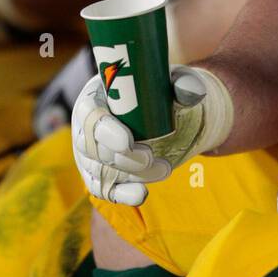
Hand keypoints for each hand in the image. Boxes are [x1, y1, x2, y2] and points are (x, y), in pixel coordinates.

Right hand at [72, 65, 232, 205]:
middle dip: (123, 158)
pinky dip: (122, 194)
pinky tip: (141, 194)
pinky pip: (104, 190)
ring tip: (164, 168)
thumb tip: (191, 91)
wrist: (162, 114)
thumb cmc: (157, 91)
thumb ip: (183, 83)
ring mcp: (89, 154)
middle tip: (151, 157)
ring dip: (131, 174)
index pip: (88, 114)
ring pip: (100, 171)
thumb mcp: (170, 82)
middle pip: (92, 148)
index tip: (128, 141)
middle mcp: (85, 126)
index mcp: (95, 96)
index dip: (104, 130)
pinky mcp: (99, 175)